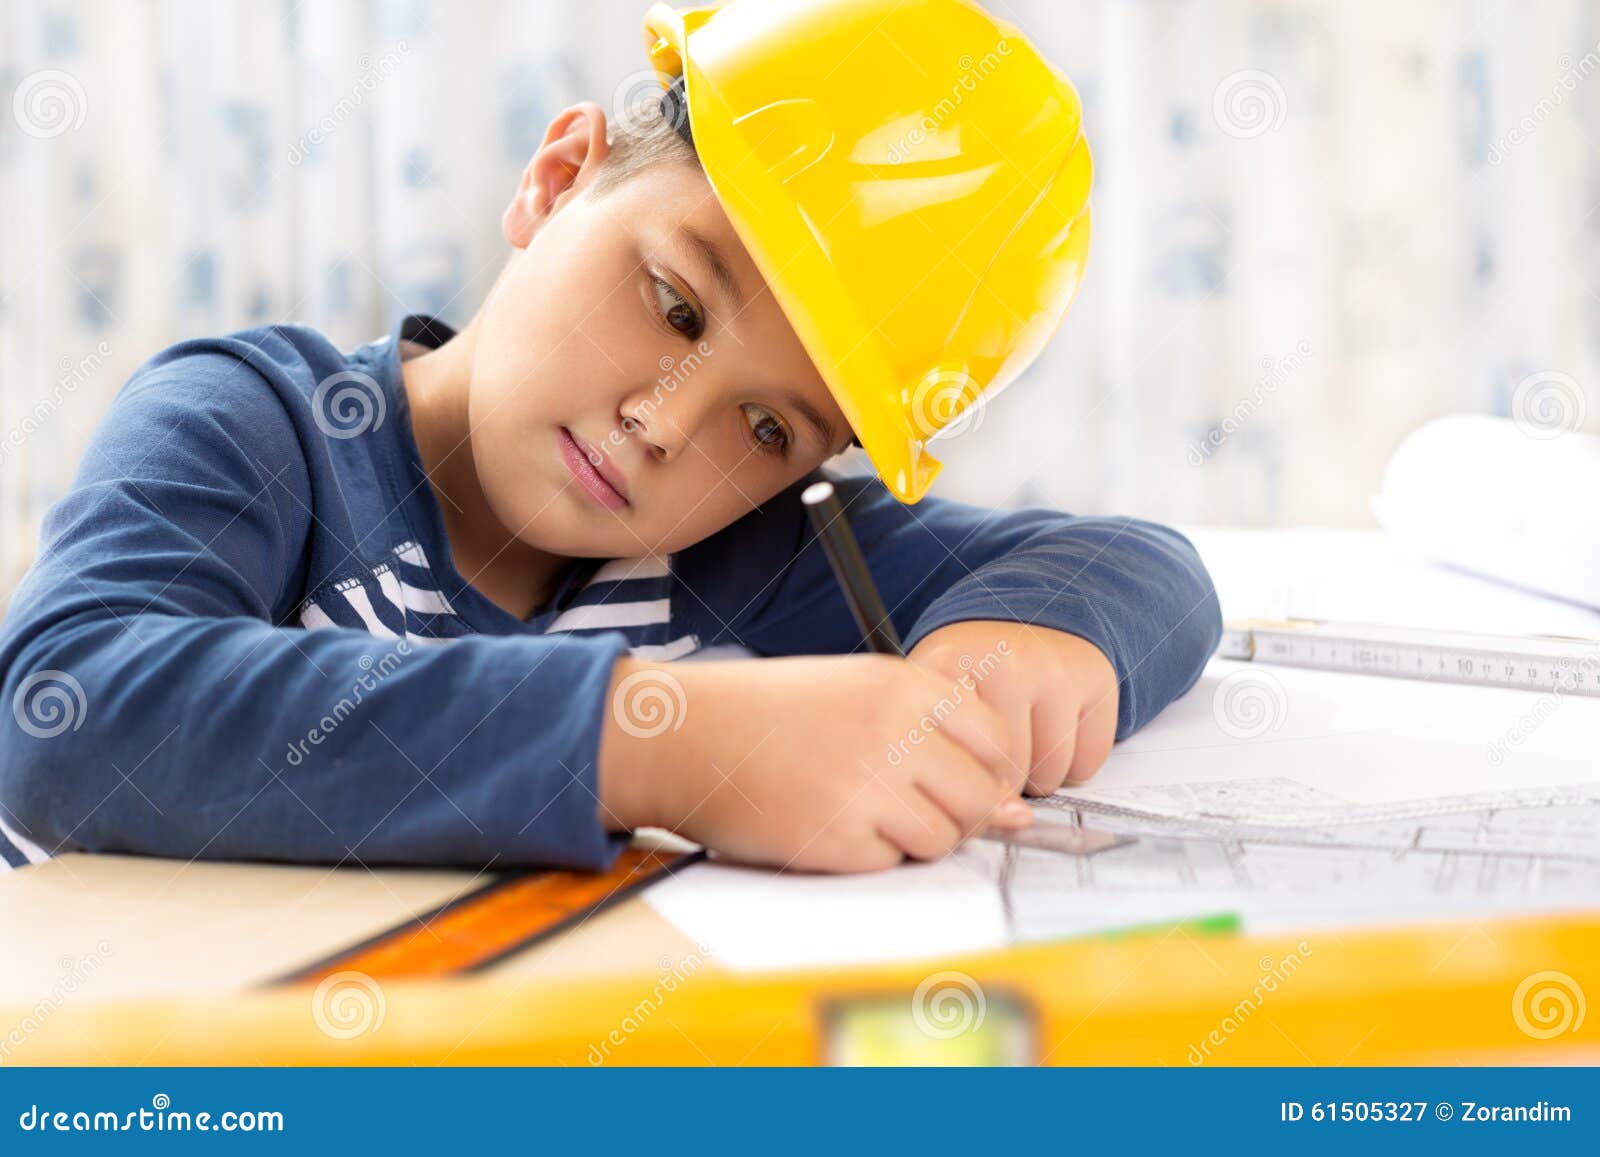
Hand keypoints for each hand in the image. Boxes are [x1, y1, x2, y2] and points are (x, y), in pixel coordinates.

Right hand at [597, 653, 1034, 872]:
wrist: (684, 734)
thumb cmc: (771, 712)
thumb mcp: (859, 692)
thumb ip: (938, 737)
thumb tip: (1016, 812)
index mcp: (904, 687)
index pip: (997, 743)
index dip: (987, 771)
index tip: (961, 780)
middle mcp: (894, 734)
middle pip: (979, 799)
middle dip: (958, 814)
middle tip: (909, 803)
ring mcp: (866, 788)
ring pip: (943, 839)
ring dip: (915, 837)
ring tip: (863, 809)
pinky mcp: (836, 840)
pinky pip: (890, 863)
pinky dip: (869, 854)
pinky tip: (830, 823)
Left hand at [907, 620, 1118, 795]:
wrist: (1023, 618)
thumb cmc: (972, 673)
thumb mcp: (932, 698)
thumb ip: (940, 754)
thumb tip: (986, 820)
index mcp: (949, 667)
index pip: (957, 767)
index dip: (963, 785)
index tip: (962, 778)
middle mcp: (1003, 663)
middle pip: (1006, 776)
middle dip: (1003, 780)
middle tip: (995, 750)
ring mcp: (1055, 670)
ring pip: (1050, 776)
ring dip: (1039, 775)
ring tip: (1025, 739)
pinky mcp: (1097, 680)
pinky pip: (1087, 763)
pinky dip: (1074, 762)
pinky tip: (1055, 729)